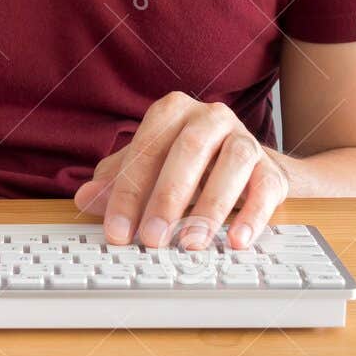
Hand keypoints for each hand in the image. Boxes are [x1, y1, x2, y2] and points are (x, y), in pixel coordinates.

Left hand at [72, 93, 291, 249]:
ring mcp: (246, 140)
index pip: (147, 147)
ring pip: (233, 162)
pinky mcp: (272, 169)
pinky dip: (252, 216)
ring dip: (211, 206)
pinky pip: (266, 187)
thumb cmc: (186, 167)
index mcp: (174, 111)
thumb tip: (83, 198)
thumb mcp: (148, 170)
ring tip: (191, 243)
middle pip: (190, 149)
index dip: (129, 191)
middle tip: (152, 238)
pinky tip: (236, 241)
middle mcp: (211, 117)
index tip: (118, 231)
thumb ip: (117, 182)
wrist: (245, 169)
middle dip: (168, 197)